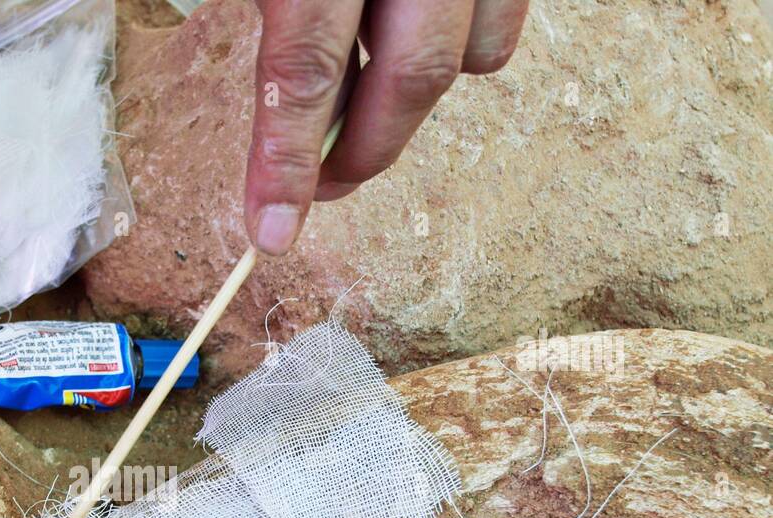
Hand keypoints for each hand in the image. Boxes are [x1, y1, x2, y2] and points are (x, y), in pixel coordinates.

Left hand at [245, 0, 527, 254]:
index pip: (306, 68)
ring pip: (471, 60)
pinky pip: (501, 30)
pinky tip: (406, 29)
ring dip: (410, 94)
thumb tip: (311, 134)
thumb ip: (292, 31)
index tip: (271, 233)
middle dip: (363, 150)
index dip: (286, 160)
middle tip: (325, 184)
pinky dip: (457, 52)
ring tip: (366, 70)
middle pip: (409, 77)